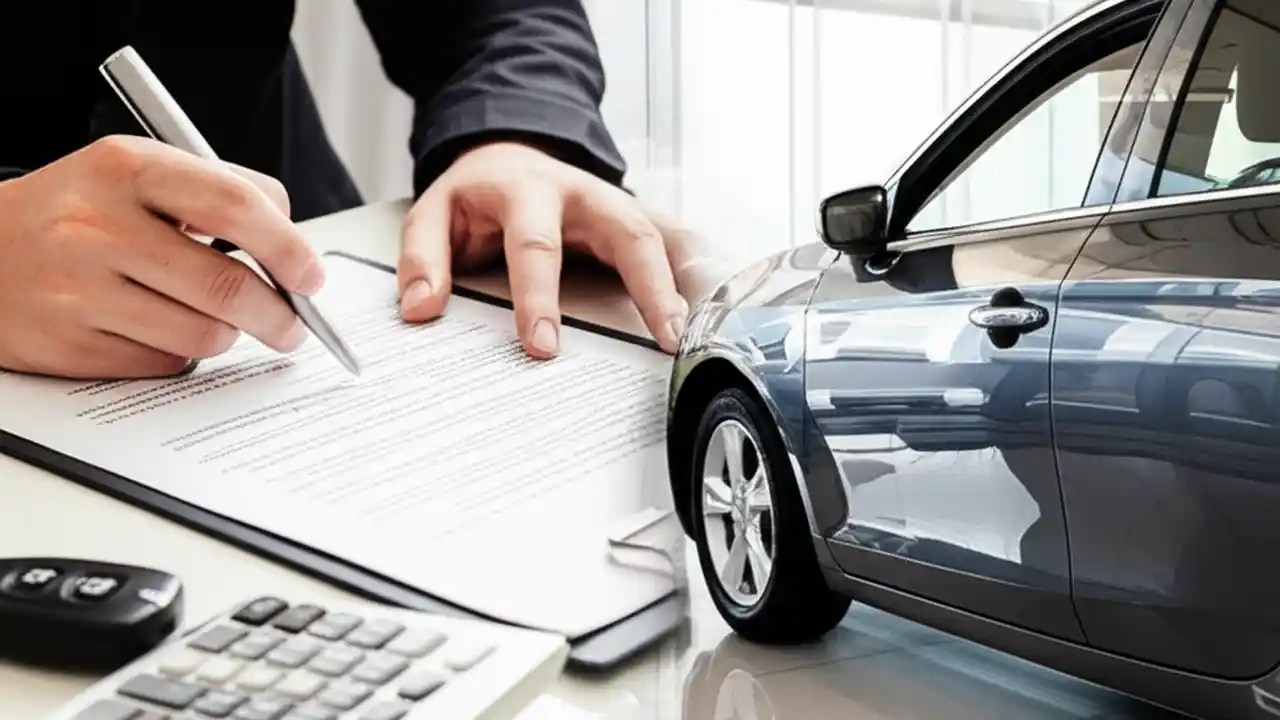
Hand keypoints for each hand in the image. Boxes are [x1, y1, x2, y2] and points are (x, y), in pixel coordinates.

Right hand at [0, 135, 323, 378]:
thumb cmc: (79, 211)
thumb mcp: (137, 173)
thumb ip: (218, 194)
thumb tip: (293, 250)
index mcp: (126, 168)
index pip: (233, 204)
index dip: (287, 246)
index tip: (312, 275)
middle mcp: (97, 227)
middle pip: (226, 285)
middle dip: (279, 313)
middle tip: (294, 324)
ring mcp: (77, 290)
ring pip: (203, 334)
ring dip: (228, 333)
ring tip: (216, 317)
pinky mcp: (68, 344)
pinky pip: (165, 363)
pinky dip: (181, 354)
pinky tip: (159, 329)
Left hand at [397, 142, 689, 356]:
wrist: (507, 154)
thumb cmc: (476, 195)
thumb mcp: (433, 213)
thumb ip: (423, 257)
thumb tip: (421, 308)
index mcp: (527, 192)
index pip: (536, 245)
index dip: (539, 296)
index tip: (542, 345)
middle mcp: (582, 193)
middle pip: (627, 232)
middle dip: (647, 286)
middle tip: (663, 338)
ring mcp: (615, 203)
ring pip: (660, 236)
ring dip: (679, 284)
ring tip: (688, 336)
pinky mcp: (636, 218)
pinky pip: (675, 241)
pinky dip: (695, 273)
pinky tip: (705, 311)